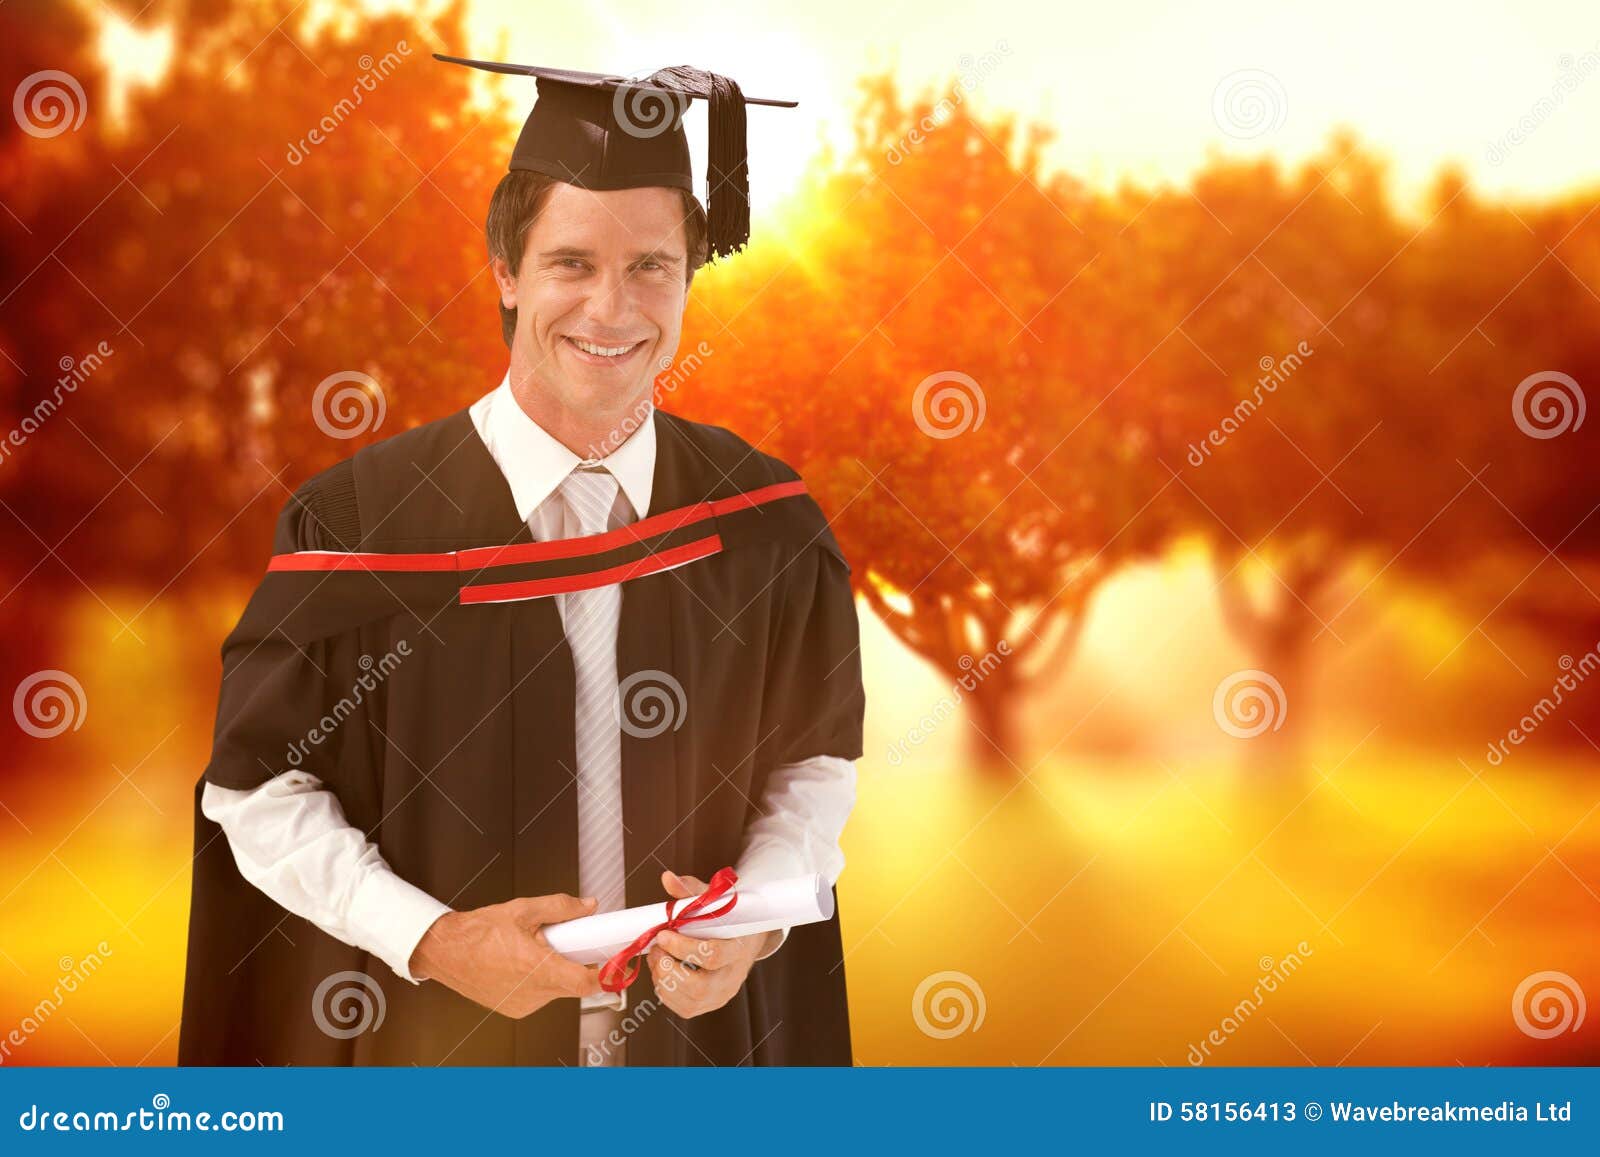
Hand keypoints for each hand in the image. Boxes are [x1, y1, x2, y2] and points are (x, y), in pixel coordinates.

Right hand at [409, 893, 602, 1018]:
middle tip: (566, 942)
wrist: (444, 951)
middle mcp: (532, 993)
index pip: (586, 984)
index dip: (606, 974)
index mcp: (537, 969)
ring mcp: (522, 1005)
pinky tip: (524, 963)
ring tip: (536, 950)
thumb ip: (561, 907)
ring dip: (556, 970)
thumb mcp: (523, 910)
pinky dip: (540, 980)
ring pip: (556, 989)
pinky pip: (540, 995)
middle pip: (573, 984)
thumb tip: (588, 907)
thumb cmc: (477, 932)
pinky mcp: (514, 1009)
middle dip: (575, 962)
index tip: (614, 963)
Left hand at [645, 871, 779, 1018]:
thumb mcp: (714, 901)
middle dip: (668, 969)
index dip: (682, 947)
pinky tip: (663, 971)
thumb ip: (691, 891)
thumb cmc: (728, 919)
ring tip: (658, 957)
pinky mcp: (709, 1005)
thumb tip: (667, 878)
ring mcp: (721, 995)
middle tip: (656, 949)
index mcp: (738, 949)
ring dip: (663, 980)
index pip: (711, 955)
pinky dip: (665, 992)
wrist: (745, 940)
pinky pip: (683, 1008)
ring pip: (688, 1001)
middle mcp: (732, 978)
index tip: (664, 933)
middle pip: (699, 987)